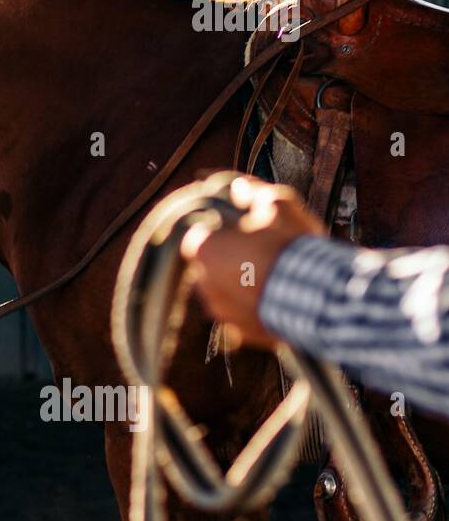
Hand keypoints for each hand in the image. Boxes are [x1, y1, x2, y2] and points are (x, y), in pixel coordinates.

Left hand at [179, 176, 324, 348]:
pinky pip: (243, 315)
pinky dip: (255, 307)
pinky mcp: (241, 333)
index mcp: (203, 248)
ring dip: (243, 284)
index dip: (221, 228)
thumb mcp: (277, 204)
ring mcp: (221, 311)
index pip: (199, 234)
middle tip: (262, 251)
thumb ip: (252, 192)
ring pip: (226, 291)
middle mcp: (203, 283)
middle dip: (231, 257)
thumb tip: (239, 187)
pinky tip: (279, 299)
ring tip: (275, 276)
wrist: (320, 298)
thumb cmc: (292, 245)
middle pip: (212, 264)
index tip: (241, 227)